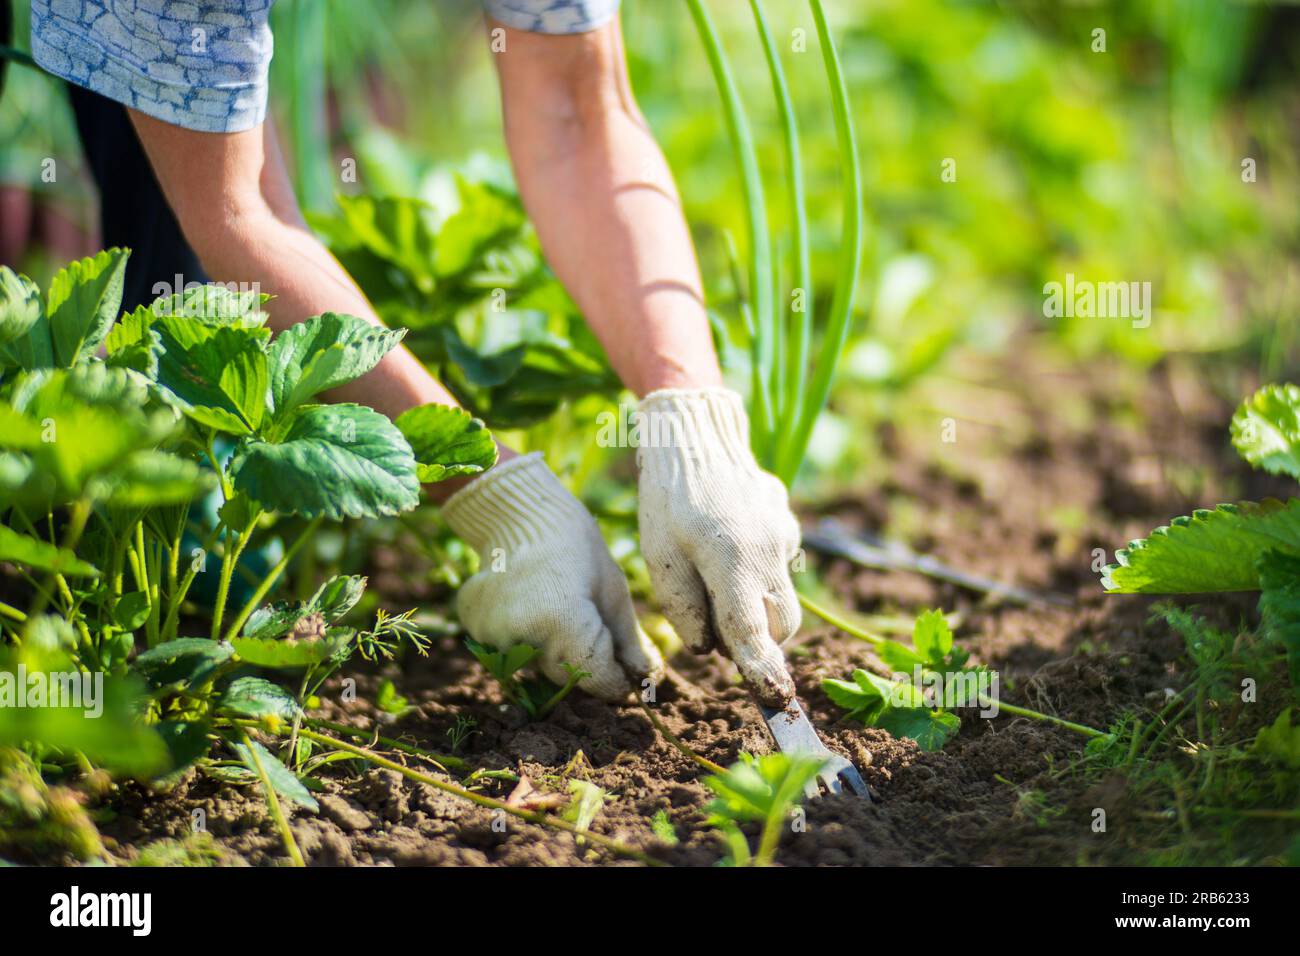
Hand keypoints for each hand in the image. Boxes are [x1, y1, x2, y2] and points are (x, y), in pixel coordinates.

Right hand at [442, 453, 663, 699]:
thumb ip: (627, 643)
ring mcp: (492, 633)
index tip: (627, 675)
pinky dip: (524, 637)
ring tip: (556, 607)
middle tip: (591, 625)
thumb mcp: (612, 591)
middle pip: (566, 676)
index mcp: (562, 622)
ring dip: (553, 649)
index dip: (616, 681)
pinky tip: (529, 603)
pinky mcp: (474, 627)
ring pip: (537, 664)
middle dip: (585, 662)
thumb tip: (645, 680)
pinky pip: (508, 649)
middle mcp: (522, 635)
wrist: (521, 513)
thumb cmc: (577, 548)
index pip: (597, 679)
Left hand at [636, 388, 800, 704]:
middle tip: (716, 621)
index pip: (752, 633)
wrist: (694, 433)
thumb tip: (710, 648)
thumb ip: (686, 608)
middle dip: (759, 639)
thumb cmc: (668, 497)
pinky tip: (725, 542)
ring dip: (758, 606)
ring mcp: (784, 534)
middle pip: (781, 624)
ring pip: (783, 595)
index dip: (763, 671)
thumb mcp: (660, 555)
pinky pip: (778, 563)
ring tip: (713, 574)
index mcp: (733, 561)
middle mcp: (769, 551)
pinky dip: (757, 571)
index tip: (777, 700)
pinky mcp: (787, 522)